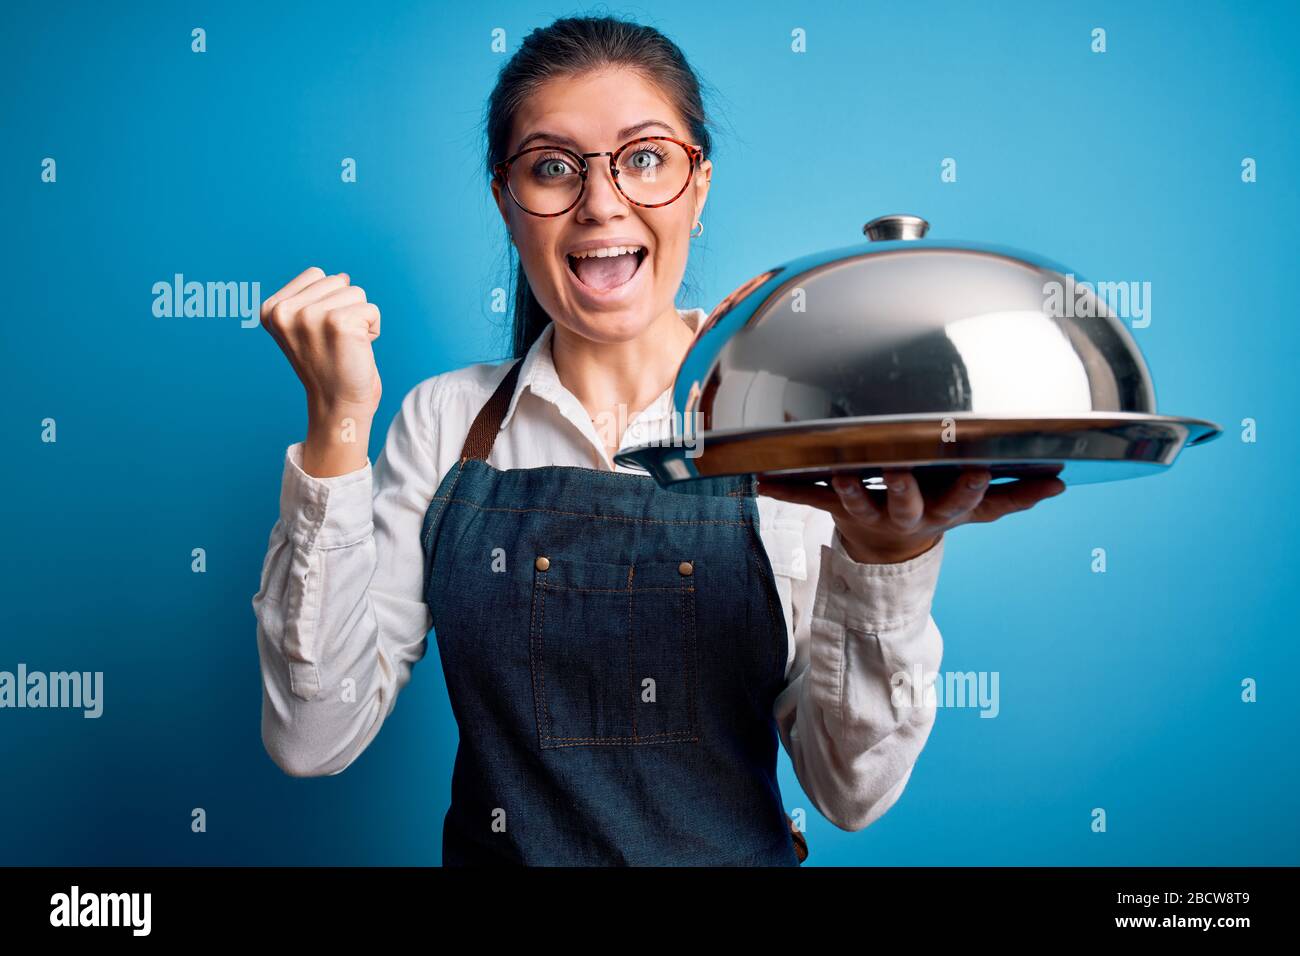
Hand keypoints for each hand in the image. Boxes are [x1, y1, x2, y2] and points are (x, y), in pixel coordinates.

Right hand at [260, 266, 382, 413]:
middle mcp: (285, 311)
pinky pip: (372, 309)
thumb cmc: (328, 365)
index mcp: (271, 309)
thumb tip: (343, 276)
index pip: (316, 275)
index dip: (328, 302)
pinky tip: (357, 349)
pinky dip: (373, 329)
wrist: (337, 405)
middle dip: (345, 308)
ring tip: (346, 346)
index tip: (321, 333)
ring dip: (360, 319)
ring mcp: (310, 316)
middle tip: (335, 342)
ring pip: (356, 292)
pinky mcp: (338, 323)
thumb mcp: (305, 327)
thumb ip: (314, 298)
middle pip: (337, 280)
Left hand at [756, 467, 1065, 564]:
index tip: (978, 467)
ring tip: (833, 472)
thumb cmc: (938, 510)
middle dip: (902, 486)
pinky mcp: (836, 506)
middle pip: (905, 503)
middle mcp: (903, 513)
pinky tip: (759, 480)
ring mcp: (866, 511)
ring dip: (843, 488)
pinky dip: (784, 489)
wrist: (891, 547)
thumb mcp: (977, 510)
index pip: (963, 500)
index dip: (971, 488)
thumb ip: (1016, 496)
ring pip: (853, 501)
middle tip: (897, 465)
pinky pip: (807, 497)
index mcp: (941, 510)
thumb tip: (1062, 485)